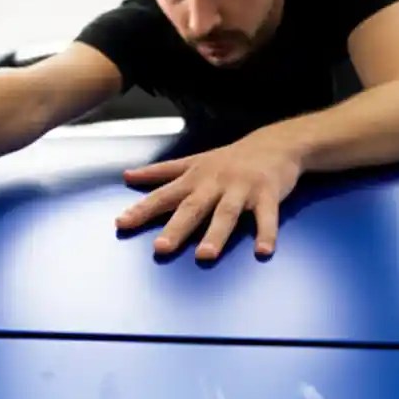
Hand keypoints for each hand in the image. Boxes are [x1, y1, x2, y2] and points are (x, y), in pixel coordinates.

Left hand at [115, 135, 301, 260]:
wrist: (275, 143)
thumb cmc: (229, 158)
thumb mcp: (192, 161)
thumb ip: (160, 172)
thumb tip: (127, 176)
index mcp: (194, 178)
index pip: (164, 195)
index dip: (143, 209)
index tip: (122, 223)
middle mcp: (215, 183)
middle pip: (193, 207)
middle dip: (176, 228)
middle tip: (160, 248)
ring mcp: (241, 188)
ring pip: (226, 213)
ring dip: (215, 234)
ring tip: (205, 255)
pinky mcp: (268, 194)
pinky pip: (266, 217)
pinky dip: (266, 233)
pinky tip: (262, 252)